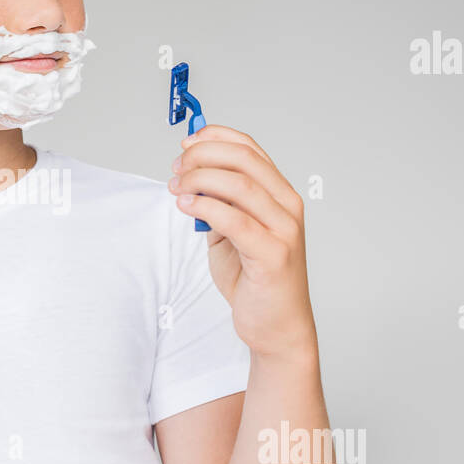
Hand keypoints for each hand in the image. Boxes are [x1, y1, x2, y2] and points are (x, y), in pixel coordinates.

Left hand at [170, 124, 316, 358]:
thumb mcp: (230, 233)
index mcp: (280, 195)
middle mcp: (287, 207)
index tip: (187, 142)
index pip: (250, 149)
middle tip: (176, 168)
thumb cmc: (255, 279)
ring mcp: (284, 230)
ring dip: (199, 179)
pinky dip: (205, 206)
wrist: (276, 326)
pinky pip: (235, 220)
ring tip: (176, 188)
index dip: (216, 138)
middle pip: (243, 160)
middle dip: (202, 156)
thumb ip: (217, 205)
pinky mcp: (273, 255)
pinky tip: (186, 206)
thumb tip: (190, 176)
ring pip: (239, 185)